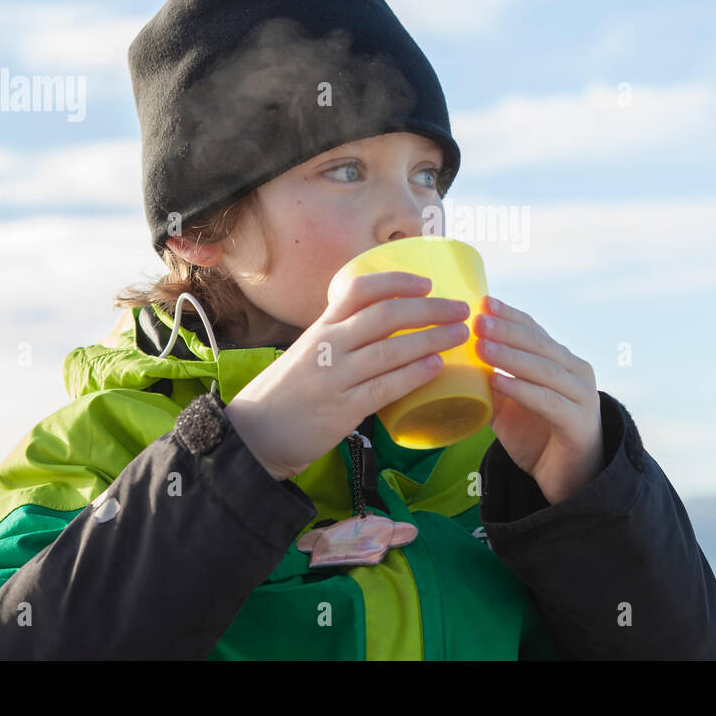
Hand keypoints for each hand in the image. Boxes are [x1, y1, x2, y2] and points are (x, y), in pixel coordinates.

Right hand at [224, 271, 471, 480]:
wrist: (253, 434)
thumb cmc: (288, 391)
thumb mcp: (309, 350)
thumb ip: (341, 337)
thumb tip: (389, 327)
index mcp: (321, 326)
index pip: (359, 290)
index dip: (397, 281)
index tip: (427, 282)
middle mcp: (328, 345)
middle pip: (385, 315)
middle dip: (429, 309)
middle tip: (461, 309)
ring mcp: (335, 377)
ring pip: (390, 349)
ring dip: (431, 339)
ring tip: (460, 335)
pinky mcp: (342, 409)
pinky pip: (384, 387)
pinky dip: (413, 374)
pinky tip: (436, 367)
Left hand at [473, 295, 604, 504]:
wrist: (571, 479)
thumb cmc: (538, 436)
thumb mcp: (508, 405)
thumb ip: (491, 383)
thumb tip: (455, 363)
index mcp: (561, 360)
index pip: (534, 329)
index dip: (509, 315)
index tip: (482, 302)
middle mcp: (576, 371)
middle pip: (539, 343)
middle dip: (506, 329)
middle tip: (477, 319)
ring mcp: (581, 395)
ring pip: (544, 369)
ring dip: (511, 356)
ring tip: (481, 346)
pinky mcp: (578, 422)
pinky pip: (548, 401)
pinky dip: (521, 389)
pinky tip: (498, 382)